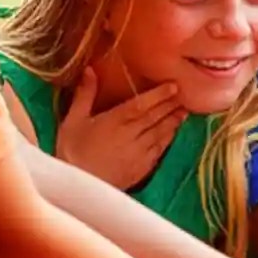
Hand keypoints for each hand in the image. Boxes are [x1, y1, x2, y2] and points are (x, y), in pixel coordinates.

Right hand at [56, 69, 184, 188]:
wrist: (79, 188)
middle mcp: (130, 135)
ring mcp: (139, 152)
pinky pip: (160, 149)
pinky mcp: (143, 167)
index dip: (159, 95)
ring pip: (161, 132)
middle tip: (186, 94)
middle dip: (171, 105)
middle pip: (156, 117)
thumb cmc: (72, 152)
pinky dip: (169, 138)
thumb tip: (90, 70)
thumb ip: (84, 95)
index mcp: (114, 121)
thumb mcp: (72, 121)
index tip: (174, 86)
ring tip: (185, 110)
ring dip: (174, 120)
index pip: (141, 105)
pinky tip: (174, 132)